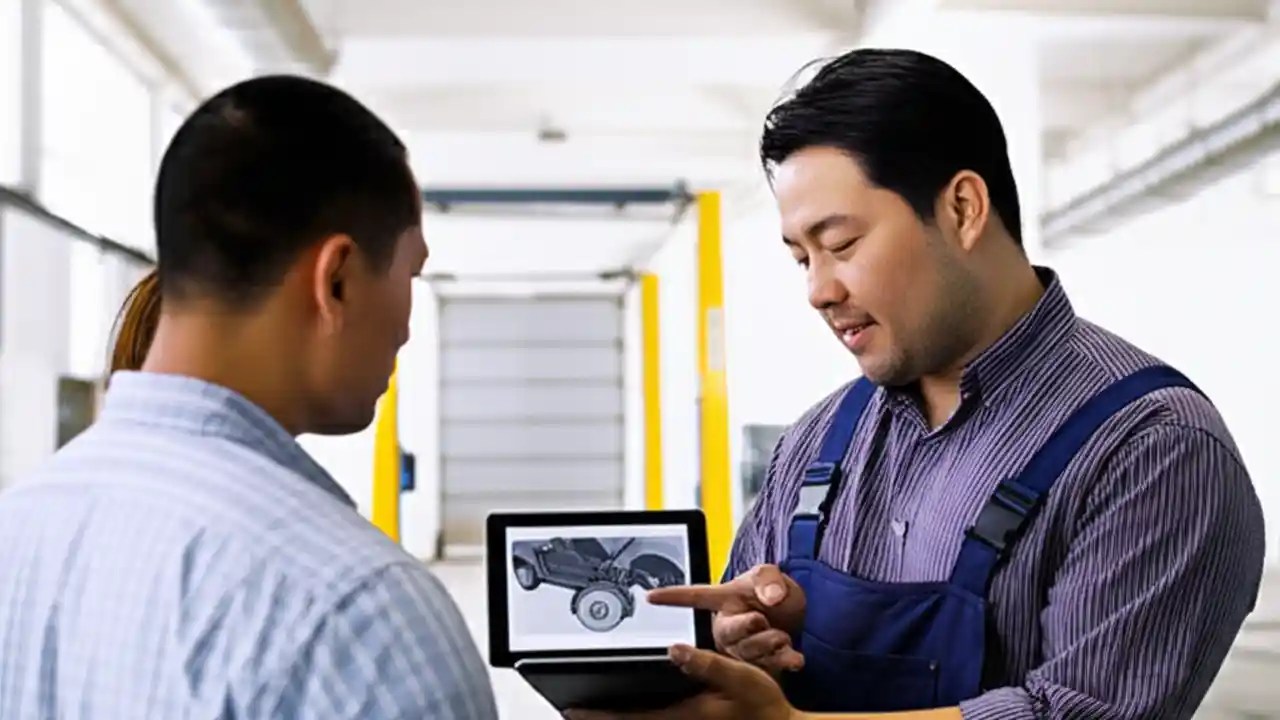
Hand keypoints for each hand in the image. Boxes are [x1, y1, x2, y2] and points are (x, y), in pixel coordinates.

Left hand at [563, 644, 800, 719]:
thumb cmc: (762, 705)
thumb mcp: (739, 677)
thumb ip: (705, 664)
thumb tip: (674, 649)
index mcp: (683, 715)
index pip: (630, 718)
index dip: (598, 716)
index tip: (572, 709)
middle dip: (600, 719)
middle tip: (571, 710)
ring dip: (616, 719)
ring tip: (591, 711)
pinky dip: (635, 718)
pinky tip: (629, 710)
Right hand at [647, 564, 805, 672]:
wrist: (800, 616)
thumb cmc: (776, 592)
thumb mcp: (772, 575)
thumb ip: (769, 579)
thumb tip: (770, 595)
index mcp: (724, 600)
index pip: (694, 597)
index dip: (672, 597)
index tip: (651, 596)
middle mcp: (728, 626)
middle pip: (727, 632)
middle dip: (745, 626)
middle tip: (760, 619)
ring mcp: (743, 646)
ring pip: (747, 651)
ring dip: (769, 643)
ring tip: (783, 634)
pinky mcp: (762, 661)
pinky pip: (770, 664)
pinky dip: (785, 660)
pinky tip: (796, 659)